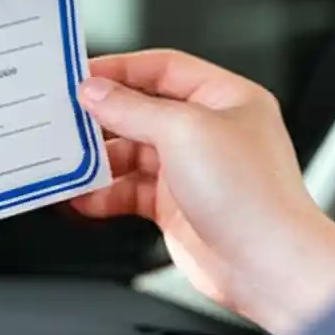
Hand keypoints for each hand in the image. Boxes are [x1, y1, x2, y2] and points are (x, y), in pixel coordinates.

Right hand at [73, 49, 334, 334]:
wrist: (269, 266)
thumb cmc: (252, 195)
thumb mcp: (184, 131)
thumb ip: (132, 108)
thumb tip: (95, 91)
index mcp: (226, 98)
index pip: (164, 68)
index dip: (121, 69)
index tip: (82, 77)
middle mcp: (211, 131)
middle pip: (143, 111)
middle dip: (104, 118)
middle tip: (65, 120)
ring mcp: (194, 171)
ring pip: (133, 155)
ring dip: (99, 161)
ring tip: (68, 164)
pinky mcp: (178, 208)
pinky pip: (131, 192)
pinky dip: (105, 195)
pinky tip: (83, 198)